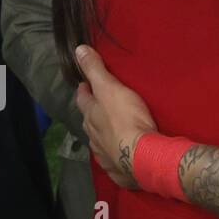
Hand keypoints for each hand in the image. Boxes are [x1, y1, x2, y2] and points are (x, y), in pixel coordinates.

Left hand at [74, 45, 156, 190]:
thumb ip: (95, 70)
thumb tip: (78, 49)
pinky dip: (113, 153)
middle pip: (89, 121)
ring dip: (102, 134)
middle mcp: (92, 135)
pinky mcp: (116, 169)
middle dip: (92, 113)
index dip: (84, 91)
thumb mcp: (111, 88)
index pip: (83, 100)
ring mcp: (103, 153)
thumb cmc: (125, 118)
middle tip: (99, 106)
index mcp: (90, 115)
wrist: (140, 156)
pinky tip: (119, 154)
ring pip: (98, 141)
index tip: (84, 85)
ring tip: (110, 129)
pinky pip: (112, 158)